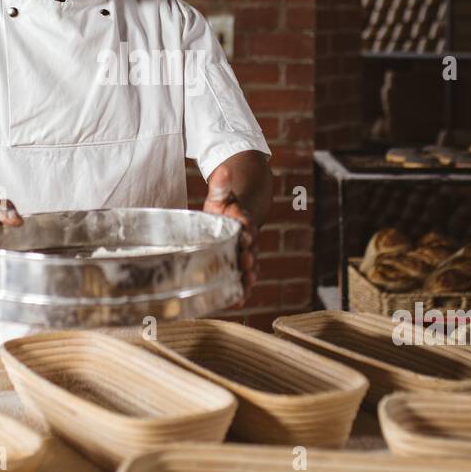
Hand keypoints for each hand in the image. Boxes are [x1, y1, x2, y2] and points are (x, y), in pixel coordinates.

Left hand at [202, 163, 258, 295]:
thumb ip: (221, 186)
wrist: (231, 221)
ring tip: (245, 287)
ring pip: (249, 270)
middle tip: (245, 264)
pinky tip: (237, 302)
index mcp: (243, 223)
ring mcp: (244, 257)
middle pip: (251, 252)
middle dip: (249, 259)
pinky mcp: (237, 270)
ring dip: (248, 279)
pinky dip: (241, 292)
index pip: (247, 228)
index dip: (247, 233)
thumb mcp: (220, 196)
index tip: (245, 237)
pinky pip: (241, 282)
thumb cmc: (224, 209)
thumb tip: (223, 169)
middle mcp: (247, 242)